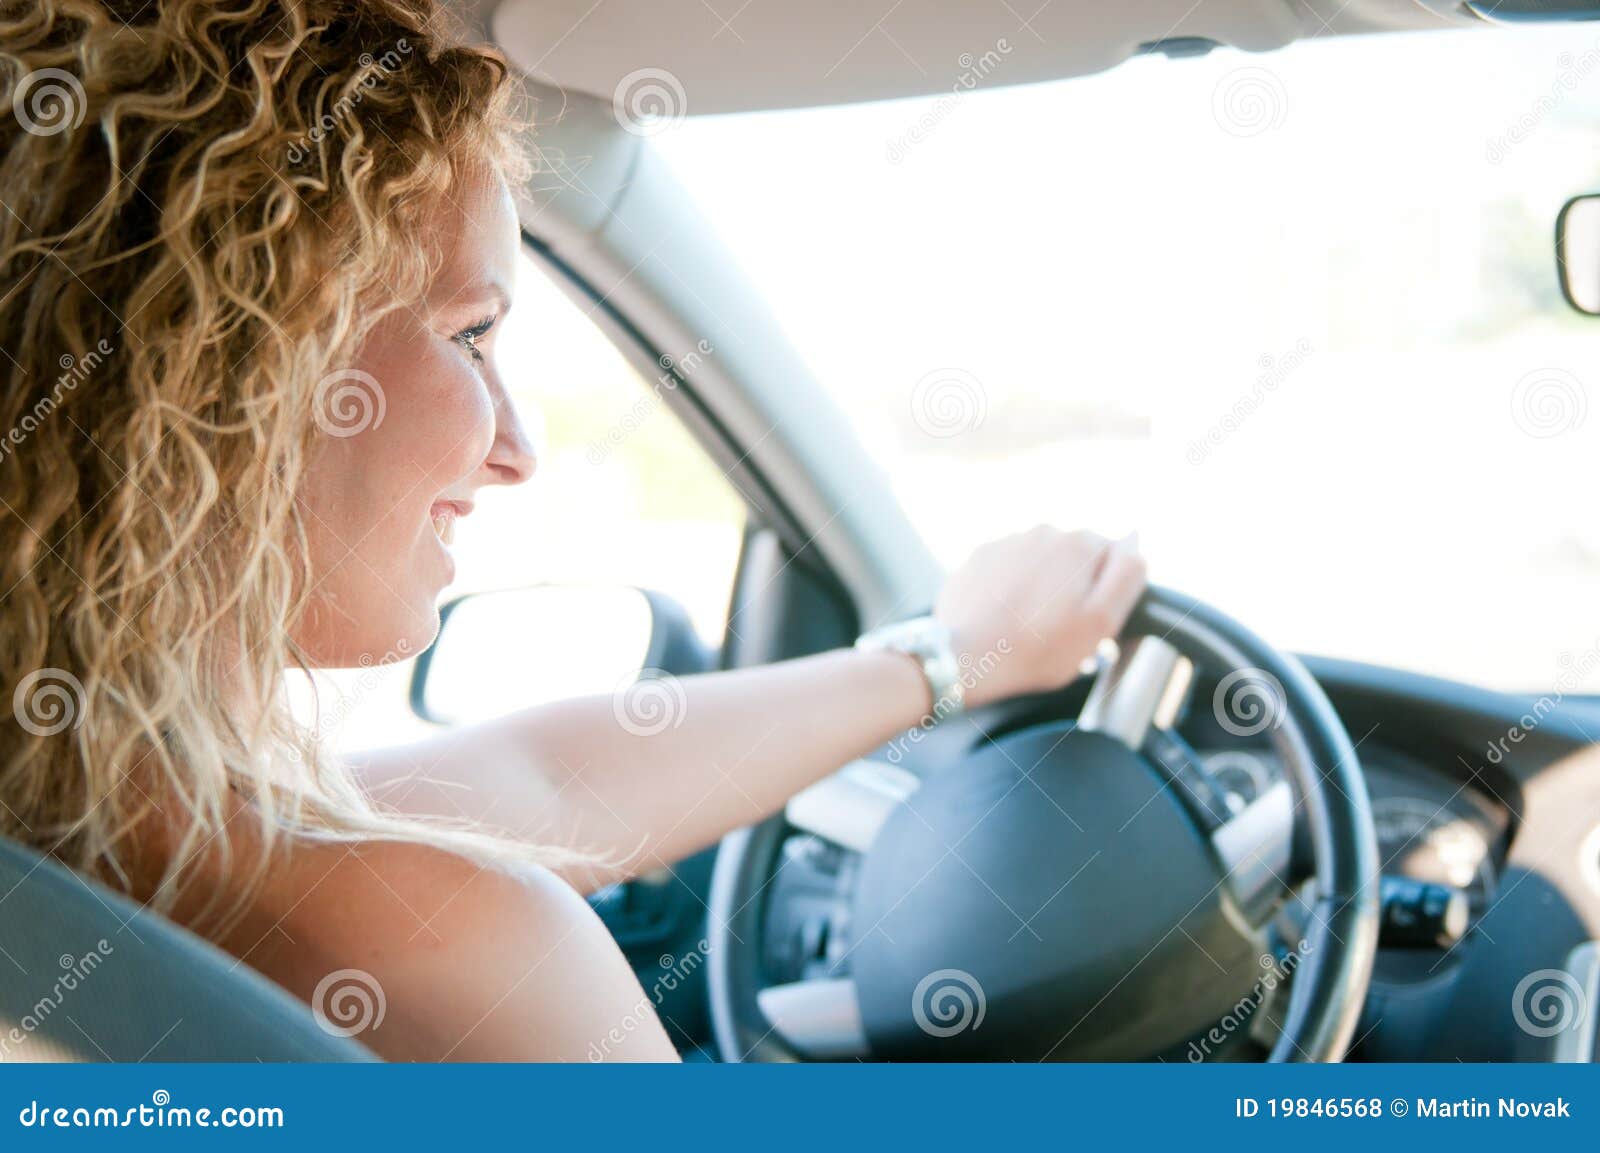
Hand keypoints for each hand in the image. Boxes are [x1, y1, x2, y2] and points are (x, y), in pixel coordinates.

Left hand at [935, 527, 1145, 709]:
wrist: (966, 659)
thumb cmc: (1037, 649)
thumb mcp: (1101, 622)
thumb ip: (1126, 576)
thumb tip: (1133, 543)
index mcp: (1078, 544)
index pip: (1112, 558)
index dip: (1105, 591)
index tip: (1088, 618)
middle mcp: (1042, 532)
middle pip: (1075, 558)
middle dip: (1073, 587)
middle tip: (1060, 628)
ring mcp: (1007, 542)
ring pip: (1041, 562)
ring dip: (1042, 586)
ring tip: (1030, 625)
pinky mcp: (979, 557)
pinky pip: (1009, 568)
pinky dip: (1012, 587)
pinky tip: (1006, 616)